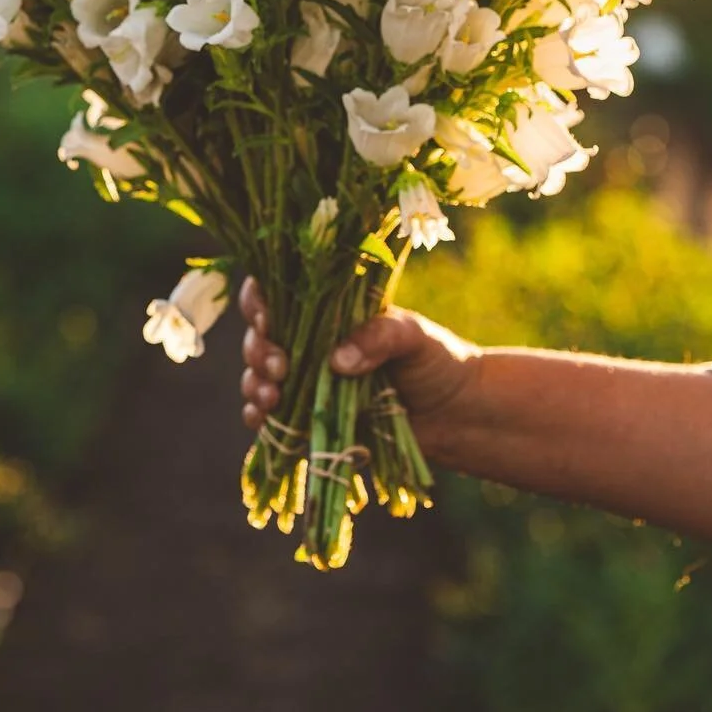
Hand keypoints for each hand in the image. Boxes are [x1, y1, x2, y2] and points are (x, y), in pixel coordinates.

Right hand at [238, 275, 481, 466]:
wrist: (457, 415)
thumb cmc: (437, 361)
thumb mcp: (414, 337)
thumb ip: (379, 337)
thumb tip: (337, 360)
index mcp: (331, 309)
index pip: (280, 292)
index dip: (260, 300)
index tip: (266, 319)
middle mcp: (312, 341)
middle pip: (260, 335)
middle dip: (259, 350)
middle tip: (280, 367)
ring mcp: (308, 380)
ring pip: (258, 374)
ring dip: (255, 384)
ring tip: (272, 399)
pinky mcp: (310, 417)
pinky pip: (270, 416)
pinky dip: (258, 416)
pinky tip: (263, 419)